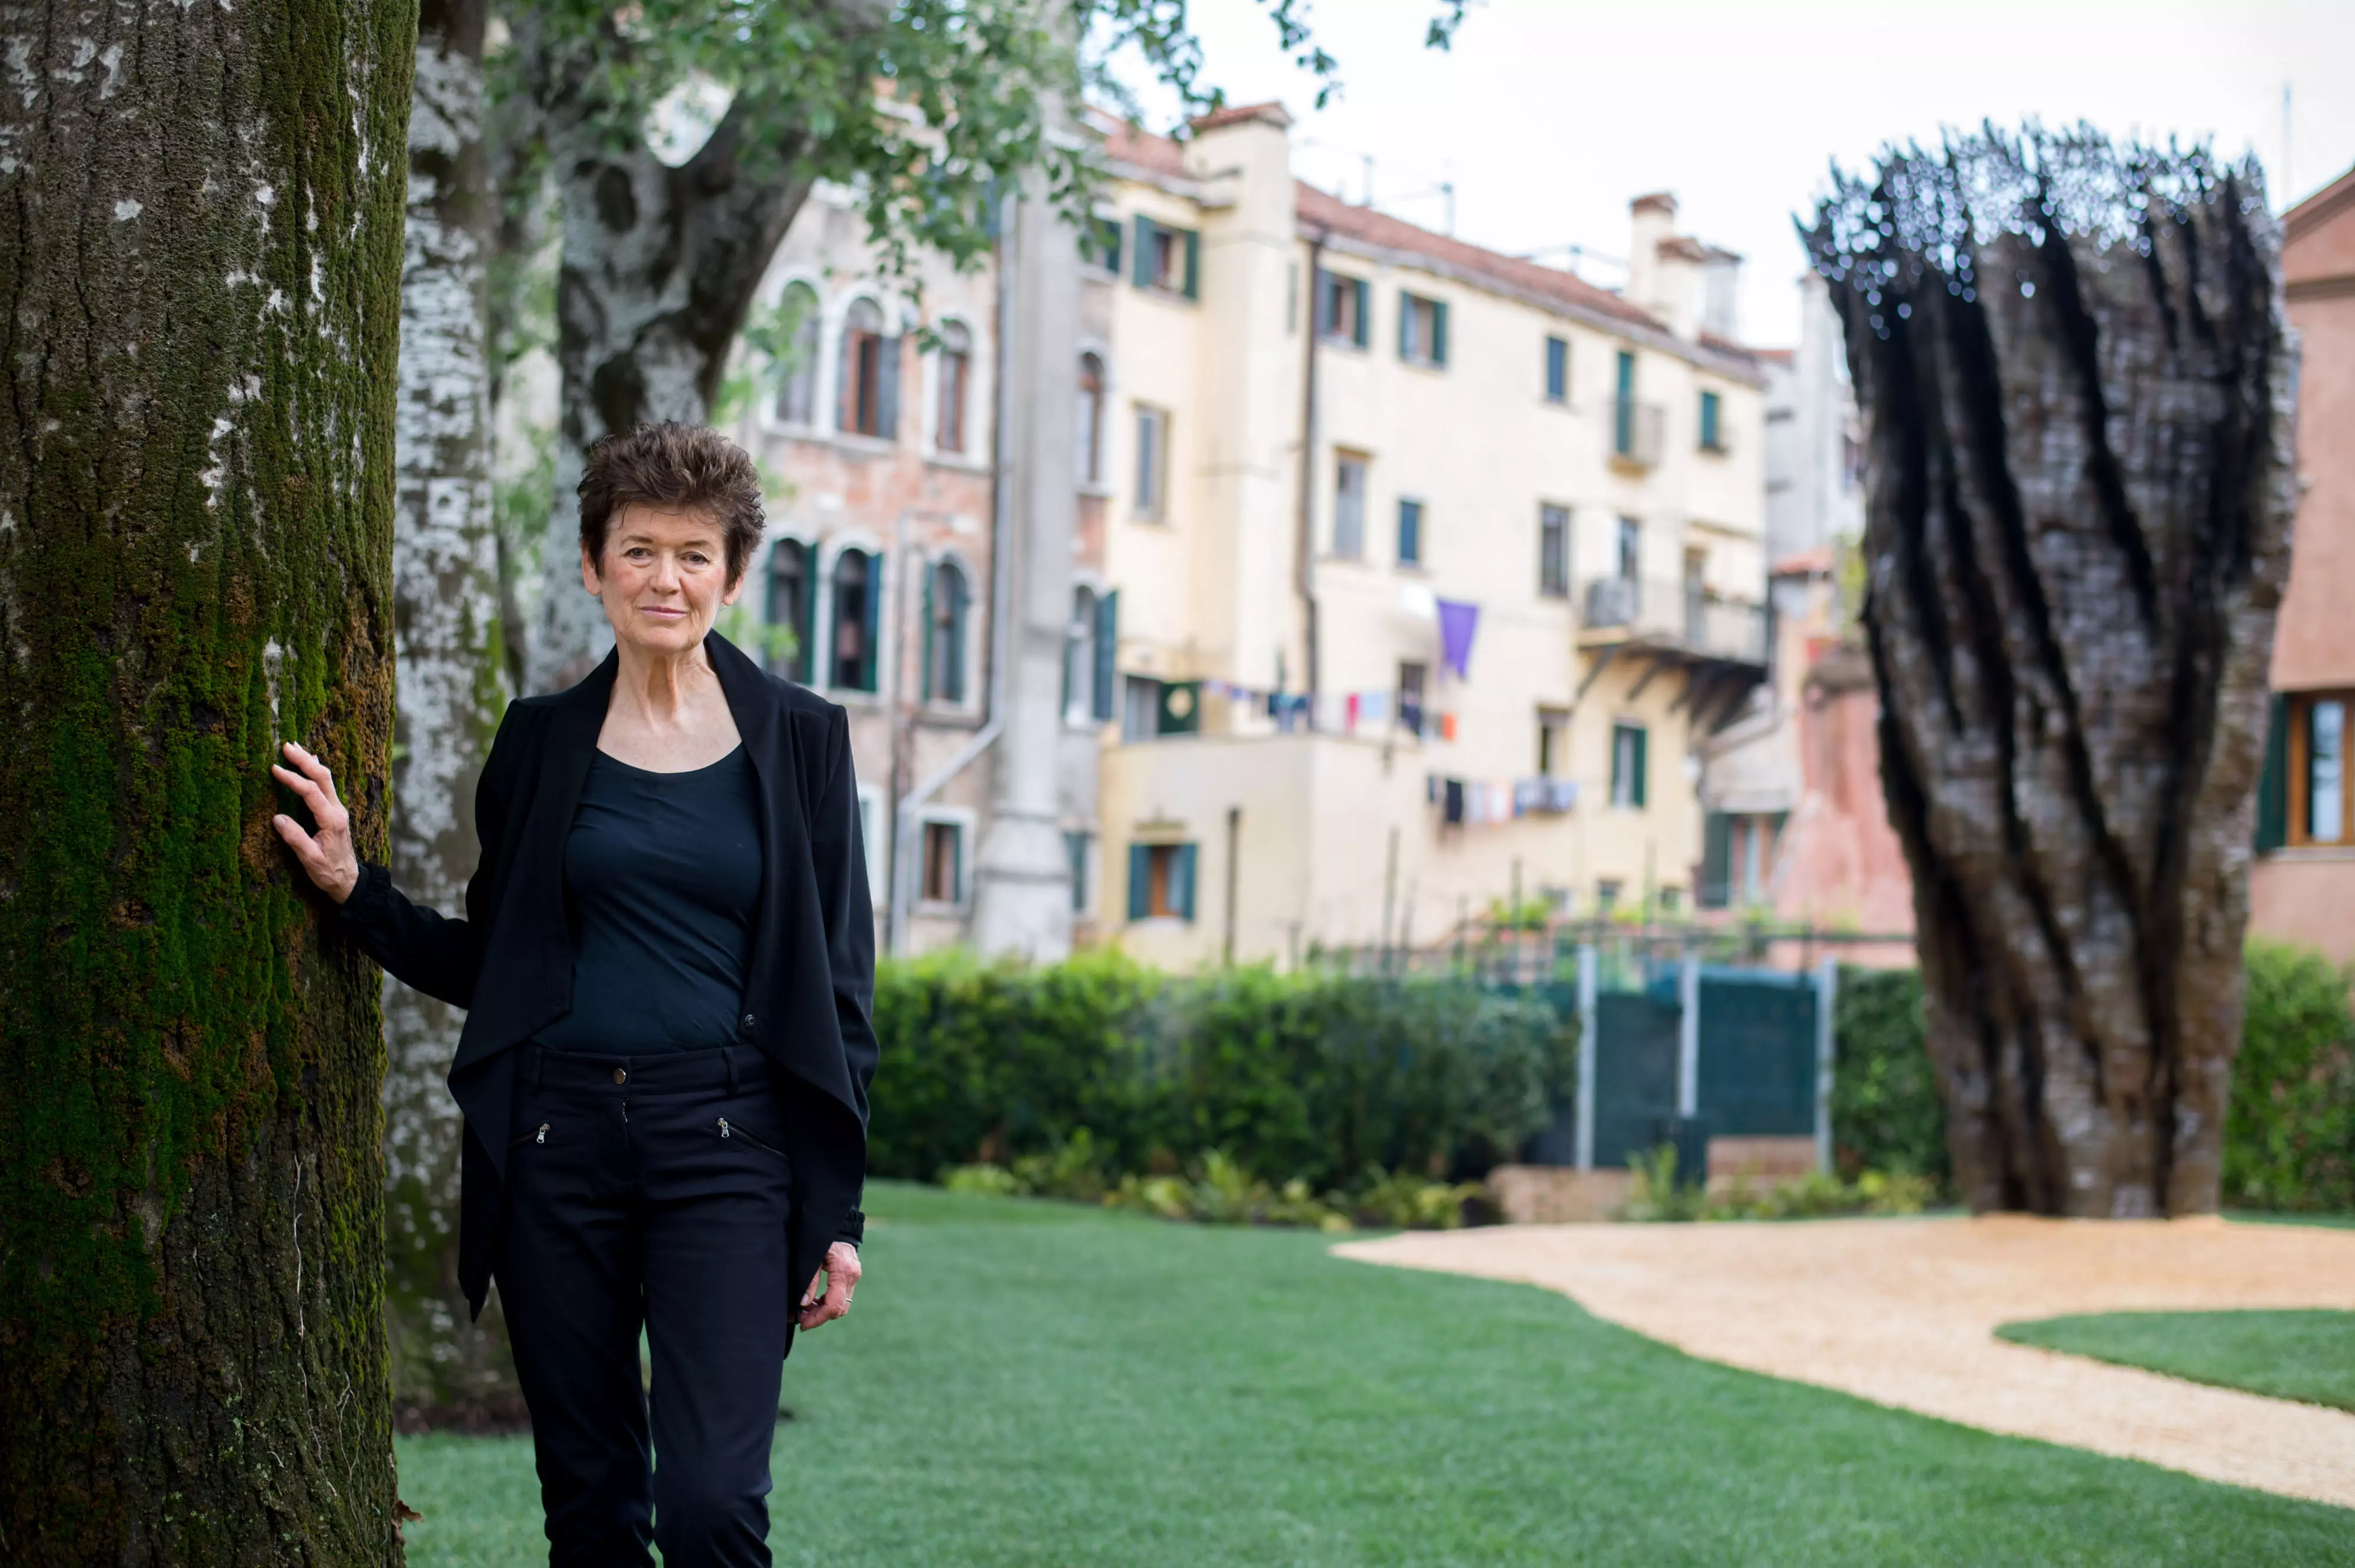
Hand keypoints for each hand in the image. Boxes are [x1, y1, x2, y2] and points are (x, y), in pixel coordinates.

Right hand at [270, 741, 360, 903]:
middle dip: (304, 761)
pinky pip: (327, 786)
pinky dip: (316, 772)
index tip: (274, 769)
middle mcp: (337, 811)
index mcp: (331, 820)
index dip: (293, 779)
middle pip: (322, 778)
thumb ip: (296, 838)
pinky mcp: (335, 812)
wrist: (349, 879)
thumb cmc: (329, 872)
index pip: (311, 792)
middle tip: (286, 746)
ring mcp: (338, 810)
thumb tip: (278, 818)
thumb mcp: (310, 859)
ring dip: (310, 762)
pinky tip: (312, 762)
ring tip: (295, 748)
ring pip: (326, 779)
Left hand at [798, 1241, 859, 1331]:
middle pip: (839, 1309)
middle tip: (800, 1319)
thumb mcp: (812, 1257)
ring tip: (804, 1311)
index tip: (801, 1324)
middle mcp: (852, 1277)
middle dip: (819, 1318)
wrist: (837, 1221)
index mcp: (843, 1272)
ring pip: (842, 1305)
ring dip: (823, 1311)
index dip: (817, 1319)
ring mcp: (854, 1277)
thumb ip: (809, 1281)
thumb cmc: (822, 1236)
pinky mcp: (851, 1276)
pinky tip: (814, 1302)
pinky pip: (842, 1296)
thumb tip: (803, 1304)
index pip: (833, 1306)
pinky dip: (828, 1303)